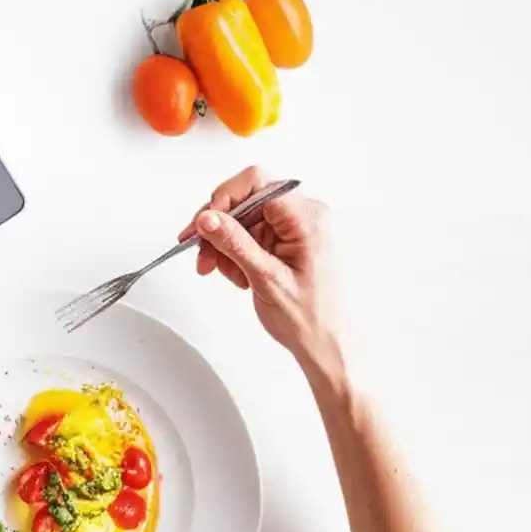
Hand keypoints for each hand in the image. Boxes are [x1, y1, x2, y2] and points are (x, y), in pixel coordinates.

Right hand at [181, 166, 339, 365]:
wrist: (329, 347)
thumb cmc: (310, 319)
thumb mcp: (264, 278)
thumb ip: (234, 243)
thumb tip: (207, 217)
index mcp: (308, 218)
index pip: (256, 183)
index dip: (223, 201)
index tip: (202, 226)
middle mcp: (308, 216)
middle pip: (248, 200)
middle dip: (220, 227)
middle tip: (201, 254)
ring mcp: (301, 228)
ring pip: (248, 219)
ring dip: (227, 243)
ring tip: (222, 272)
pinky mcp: (294, 241)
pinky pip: (257, 234)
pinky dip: (240, 252)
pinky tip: (238, 274)